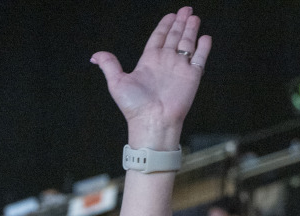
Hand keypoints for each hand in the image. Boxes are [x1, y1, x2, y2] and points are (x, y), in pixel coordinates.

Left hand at [91, 7, 210, 148]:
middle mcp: (165, 62)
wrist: (152, 121)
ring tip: (194, 17)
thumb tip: (95, 56)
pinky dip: (203, 48)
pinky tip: (204, 38)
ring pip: (187, 43)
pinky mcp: (192, 76)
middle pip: (174, 37)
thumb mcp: (117, 82)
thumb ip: (109, 65)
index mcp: (149, 61)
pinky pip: (199, 58)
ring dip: (191, 30)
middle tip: (186, 10)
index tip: (170, 15)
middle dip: (180, 22)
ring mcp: (179, 68)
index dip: (164, 26)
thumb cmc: (134, 107)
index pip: (158, 38)